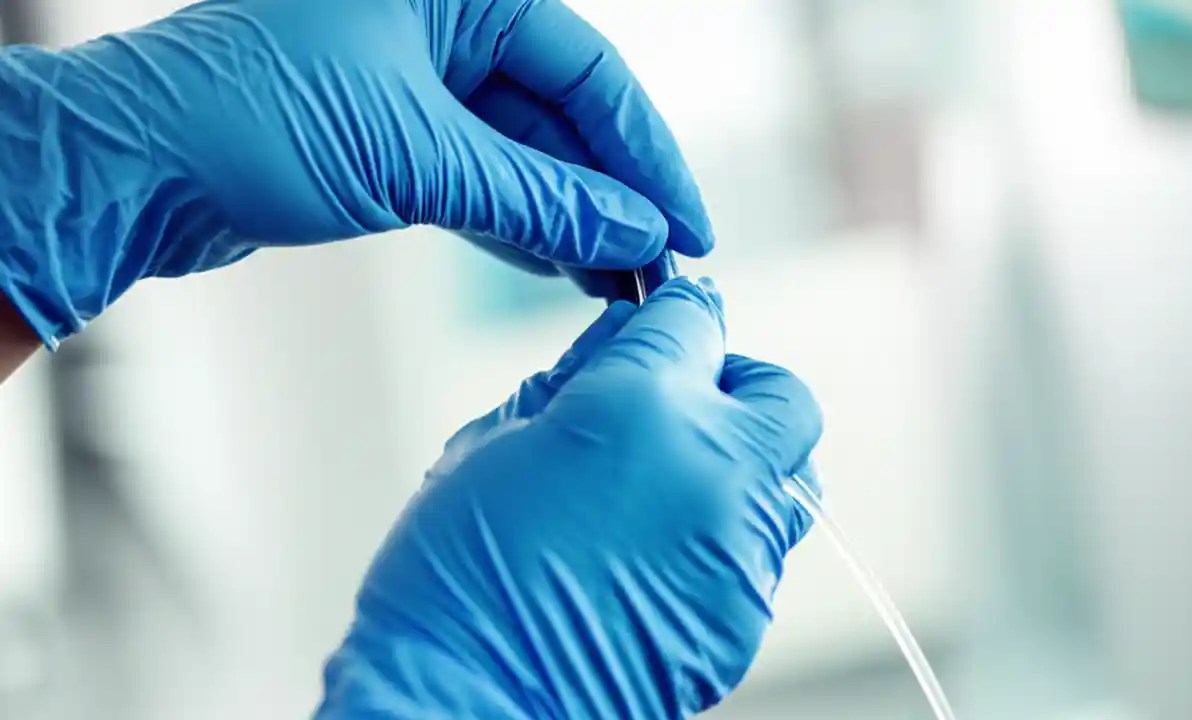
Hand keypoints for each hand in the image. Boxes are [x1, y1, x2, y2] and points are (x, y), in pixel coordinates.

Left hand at [0, 0, 711, 344]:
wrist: (129, 169)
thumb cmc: (247, 119)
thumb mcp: (420, 156)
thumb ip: (541, 197)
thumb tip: (635, 233)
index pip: (586, 66)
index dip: (643, 150)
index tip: (685, 222)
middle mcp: (438, 24)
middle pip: (560, 111)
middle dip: (609, 191)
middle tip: (657, 263)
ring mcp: (411, 83)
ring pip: (521, 152)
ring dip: (570, 217)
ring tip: (619, 279)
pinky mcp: (385, 139)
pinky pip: (478, 180)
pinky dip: (518, 226)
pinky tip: (561, 268)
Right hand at [318, 279, 821, 717]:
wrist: (465, 699)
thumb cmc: (457, 570)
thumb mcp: (492, 442)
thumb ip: (574, 379)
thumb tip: (621, 338)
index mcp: (640, 405)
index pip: (695, 320)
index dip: (676, 315)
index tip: (668, 322)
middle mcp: (713, 468)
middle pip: (782, 396)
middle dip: (742, 385)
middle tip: (689, 404)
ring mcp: (739, 548)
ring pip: (788, 479)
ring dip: (741, 466)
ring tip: (669, 493)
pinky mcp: (745, 616)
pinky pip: (758, 553)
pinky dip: (722, 538)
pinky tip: (656, 560)